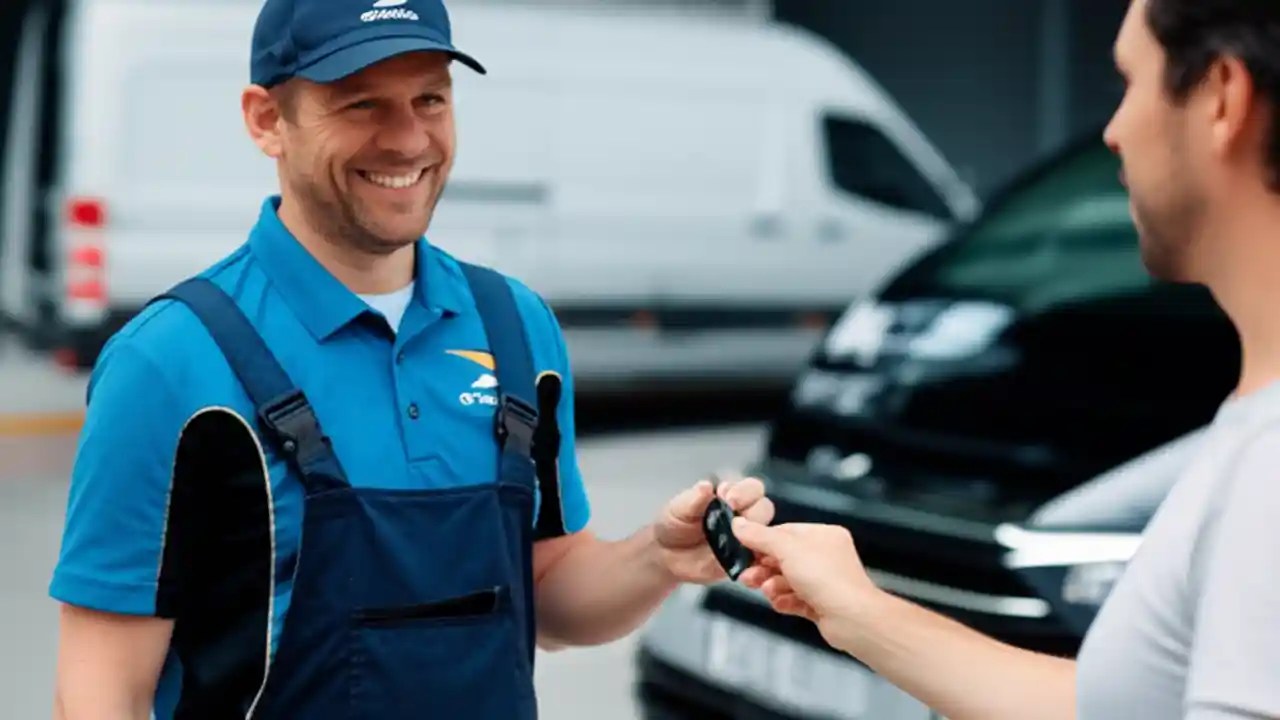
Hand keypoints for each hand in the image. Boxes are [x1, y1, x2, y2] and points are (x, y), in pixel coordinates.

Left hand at [652, 472, 774, 583]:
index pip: (751, 488)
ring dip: (756, 534)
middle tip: (733, 519)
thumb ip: (693, 499)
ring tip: (736, 540)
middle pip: (765, 508)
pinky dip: (756, 559)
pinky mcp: (744, 560)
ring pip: (767, 533)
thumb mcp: (678, 509)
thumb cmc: (674, 525)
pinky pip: (759, 560)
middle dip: (753, 511)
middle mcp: (743, 514)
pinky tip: (741, 559)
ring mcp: (745, 538)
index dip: (744, 491)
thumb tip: (706, 486)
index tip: (727, 498)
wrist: (666, 555)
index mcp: (731, 495)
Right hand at [731, 519, 880, 646]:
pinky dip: (785, 601)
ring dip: (772, 586)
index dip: (762, 541)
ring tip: (766, 591)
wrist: (852, 619)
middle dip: (763, 568)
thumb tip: (737, 524)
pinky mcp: (821, 605)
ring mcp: (824, 582)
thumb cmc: (826, 578)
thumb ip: (760, 537)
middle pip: (783, 558)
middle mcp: (825, 556)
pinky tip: (780, 603)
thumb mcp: (787, 549)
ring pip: (787, 580)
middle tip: (747, 576)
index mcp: (823, 536)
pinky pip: (795, 599)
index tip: (742, 549)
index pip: (785, 532)